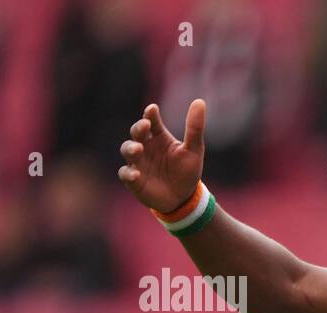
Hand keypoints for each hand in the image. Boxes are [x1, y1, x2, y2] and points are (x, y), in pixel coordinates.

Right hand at [117, 99, 206, 213]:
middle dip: (138, 128)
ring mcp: (137, 162)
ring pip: (127, 150)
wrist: (184, 198)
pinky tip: (136, 174)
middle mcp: (145, 146)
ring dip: (131, 148)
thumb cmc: (187, 170)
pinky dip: (129, 173)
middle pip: (136, 132)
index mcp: (158, 136)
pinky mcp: (133, 179)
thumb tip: (199, 101)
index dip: (151, 114)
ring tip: (138, 149)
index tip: (153, 110)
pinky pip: (126, 174)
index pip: (152, 120)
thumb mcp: (194, 149)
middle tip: (145, 126)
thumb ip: (194, 127)